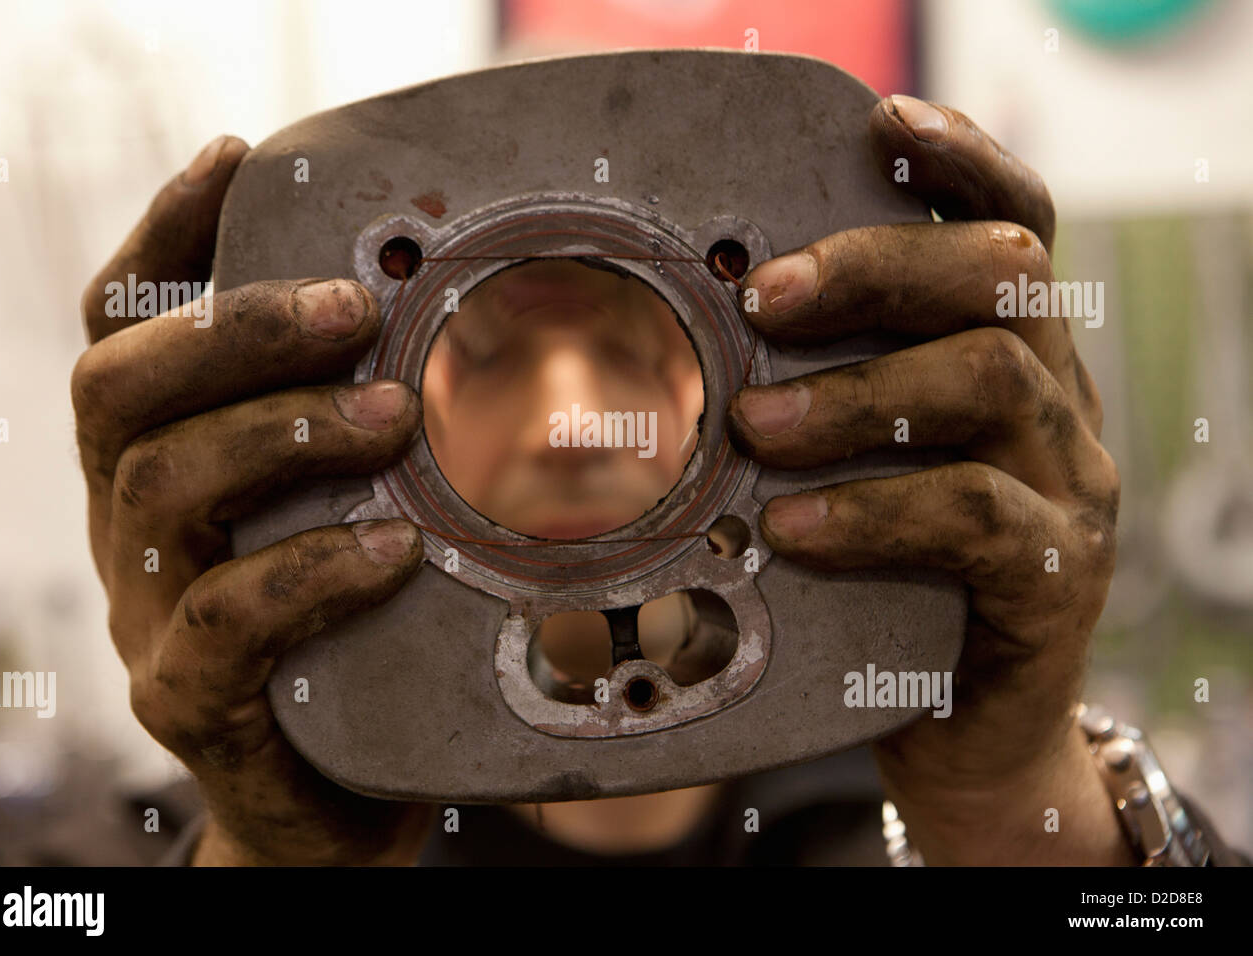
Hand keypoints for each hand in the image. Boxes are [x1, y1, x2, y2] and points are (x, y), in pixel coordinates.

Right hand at [72, 136, 434, 864]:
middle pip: (122, 390)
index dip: (166, 236)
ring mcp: (147, 614)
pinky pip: (225, 620)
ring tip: (395, 416)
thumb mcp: (356, 514)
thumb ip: (370, 434)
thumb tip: (460, 327)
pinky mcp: (188, 700)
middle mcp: (134, 526)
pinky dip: (312, 570)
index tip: (236, 158)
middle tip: (356, 304)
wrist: (334, 802)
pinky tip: (393, 549)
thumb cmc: (359, 636)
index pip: (129, 328)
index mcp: (163, 462)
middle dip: (237, 328)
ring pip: (162, 488)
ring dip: (282, 432)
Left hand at [725, 97, 1131, 864]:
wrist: (966, 732)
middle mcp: (1055, 405)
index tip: (881, 122)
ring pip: (991, 385)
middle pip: (1001, 280)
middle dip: (876, 269)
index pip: (1012, 228)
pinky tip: (796, 528)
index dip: (960, 162)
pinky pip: (978, 519)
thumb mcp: (861, 474)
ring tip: (756, 425)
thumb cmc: (889, 584)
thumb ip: (817, 402)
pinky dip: (876, 512)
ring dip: (858, 394)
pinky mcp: (1054, 579)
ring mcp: (1069, 488)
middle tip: (762, 294)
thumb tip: (691, 348)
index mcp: (1012, 358)